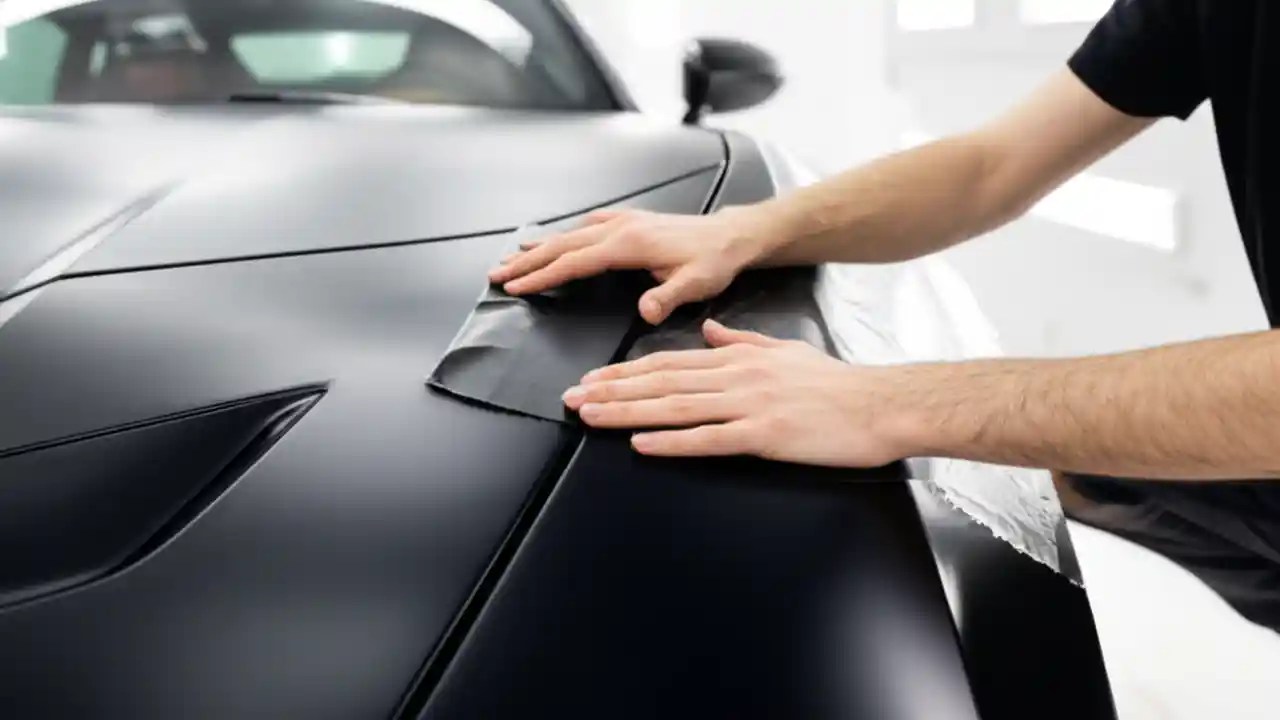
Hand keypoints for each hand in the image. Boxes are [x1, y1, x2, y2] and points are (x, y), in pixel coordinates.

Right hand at [488, 207, 774, 324]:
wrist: (730, 236)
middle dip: (527, 262)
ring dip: (539, 247)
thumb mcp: (696, 283)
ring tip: (511, 258)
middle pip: (562, 245)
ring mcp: (622, 221)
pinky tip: (552, 240)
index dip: (542, 276)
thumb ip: (668, 298)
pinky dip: (561, 235)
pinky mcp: (628, 221)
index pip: (574, 262)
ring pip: (569, 234)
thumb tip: (645, 312)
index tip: (516, 287)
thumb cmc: (713, 261)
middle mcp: (619, 227)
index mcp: (627, 243)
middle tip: (497, 275)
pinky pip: (584, 227)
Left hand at [561, 320, 922, 466]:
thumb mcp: (784, 350)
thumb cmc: (835, 384)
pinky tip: (642, 444)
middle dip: (612, 390)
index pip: (668, 363)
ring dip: (627, 412)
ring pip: (675, 407)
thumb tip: (709, 330)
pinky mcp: (764, 436)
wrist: (878, 404)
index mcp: (737, 357)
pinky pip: (708, 440)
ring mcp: (748, 405)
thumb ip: (741, 340)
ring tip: (591, 416)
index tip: (593, 378)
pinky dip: (672, 442)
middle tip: (573, 397)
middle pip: (661, 382)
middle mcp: (736, 377)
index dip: (625, 371)